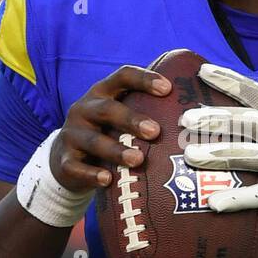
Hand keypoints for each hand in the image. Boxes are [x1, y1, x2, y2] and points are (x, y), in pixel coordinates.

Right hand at [50, 65, 169, 191]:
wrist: (65, 160)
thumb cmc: (106, 134)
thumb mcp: (118, 119)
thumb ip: (143, 111)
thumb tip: (193, 115)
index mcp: (102, 93)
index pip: (122, 77)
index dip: (144, 79)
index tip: (167, 89)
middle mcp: (84, 109)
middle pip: (107, 109)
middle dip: (131, 119)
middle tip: (155, 131)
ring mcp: (71, 135)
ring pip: (92, 140)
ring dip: (116, 150)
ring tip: (138, 160)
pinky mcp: (64, 161)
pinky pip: (76, 167)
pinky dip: (92, 174)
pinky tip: (108, 180)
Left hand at [179, 62, 257, 257]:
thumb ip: (252, 134)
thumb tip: (206, 123)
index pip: (255, 94)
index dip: (230, 80)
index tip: (202, 70)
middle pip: (249, 122)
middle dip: (216, 118)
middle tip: (185, 120)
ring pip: (252, 154)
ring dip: (219, 154)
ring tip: (189, 156)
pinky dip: (237, 199)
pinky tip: (214, 202)